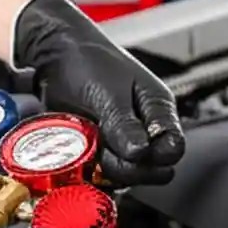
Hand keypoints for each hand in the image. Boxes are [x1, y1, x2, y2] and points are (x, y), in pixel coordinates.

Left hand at [14, 0, 185, 185]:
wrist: (54, 52)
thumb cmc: (86, 61)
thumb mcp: (107, 92)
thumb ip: (124, 125)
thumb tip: (141, 154)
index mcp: (157, 108)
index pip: (173, 148)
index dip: (156, 157)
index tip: (134, 152)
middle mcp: (144, 129)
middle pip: (150, 168)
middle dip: (127, 166)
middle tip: (103, 148)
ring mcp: (121, 141)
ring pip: (124, 174)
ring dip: (105, 168)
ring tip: (88, 144)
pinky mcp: (100, 150)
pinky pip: (102, 173)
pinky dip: (91, 170)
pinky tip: (79, 155)